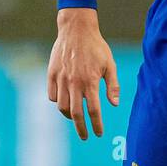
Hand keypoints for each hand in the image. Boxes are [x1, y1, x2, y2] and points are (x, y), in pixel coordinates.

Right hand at [47, 8, 119, 139]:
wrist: (76, 29)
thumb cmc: (96, 46)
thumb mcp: (109, 64)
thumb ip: (113, 85)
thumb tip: (115, 104)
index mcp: (90, 81)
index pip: (93, 111)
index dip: (96, 125)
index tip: (99, 134)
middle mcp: (74, 83)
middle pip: (76, 113)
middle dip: (81, 129)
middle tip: (85, 136)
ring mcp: (61, 79)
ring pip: (62, 106)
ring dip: (69, 116)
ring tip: (76, 119)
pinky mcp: (52, 74)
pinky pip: (52, 95)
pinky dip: (58, 102)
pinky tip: (65, 102)